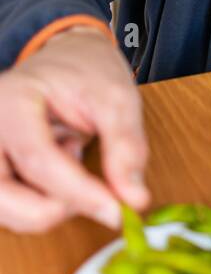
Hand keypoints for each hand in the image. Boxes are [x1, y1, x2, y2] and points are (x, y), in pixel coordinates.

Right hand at [0, 28, 149, 232]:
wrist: (65, 61)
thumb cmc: (85, 72)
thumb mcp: (116, 97)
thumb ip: (125, 146)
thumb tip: (133, 199)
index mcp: (12, 101)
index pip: (37, 158)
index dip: (78, 192)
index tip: (115, 211)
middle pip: (5, 199)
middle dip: (54, 210)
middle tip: (93, 191)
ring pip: (7, 212)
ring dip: (50, 206)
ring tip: (71, 156)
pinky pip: (13, 210)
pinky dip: (43, 204)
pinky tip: (59, 166)